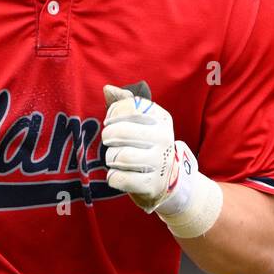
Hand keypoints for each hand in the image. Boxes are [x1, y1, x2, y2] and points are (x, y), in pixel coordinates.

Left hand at [101, 84, 197, 214]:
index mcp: (161, 117)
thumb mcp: (138, 120)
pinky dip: (113, 178)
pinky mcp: (152, 184)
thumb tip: (108, 89)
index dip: (112, 115)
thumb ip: (122, 102)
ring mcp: (160, 162)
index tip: (112, 122)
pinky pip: (119, 178)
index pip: (128, 107)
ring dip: (111, 159)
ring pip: (118, 156)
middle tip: (111, 142)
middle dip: (108, 137)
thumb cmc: (145, 143)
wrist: (165, 178)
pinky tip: (120, 175)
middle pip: (118, 133)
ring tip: (117, 159)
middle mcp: (164, 137)